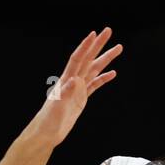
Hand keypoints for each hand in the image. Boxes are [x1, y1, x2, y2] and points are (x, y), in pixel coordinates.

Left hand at [33, 28, 121, 145]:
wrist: (46, 134)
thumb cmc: (47, 121)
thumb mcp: (56, 107)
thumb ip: (64, 93)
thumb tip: (74, 80)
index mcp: (66, 80)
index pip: (77, 59)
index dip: (86, 46)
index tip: (94, 34)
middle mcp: (72, 81)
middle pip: (88, 59)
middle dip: (98, 45)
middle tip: (108, 31)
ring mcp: (77, 89)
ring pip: (94, 70)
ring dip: (105, 59)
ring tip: (118, 48)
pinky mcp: (80, 99)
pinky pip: (94, 85)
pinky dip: (103, 78)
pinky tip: (112, 73)